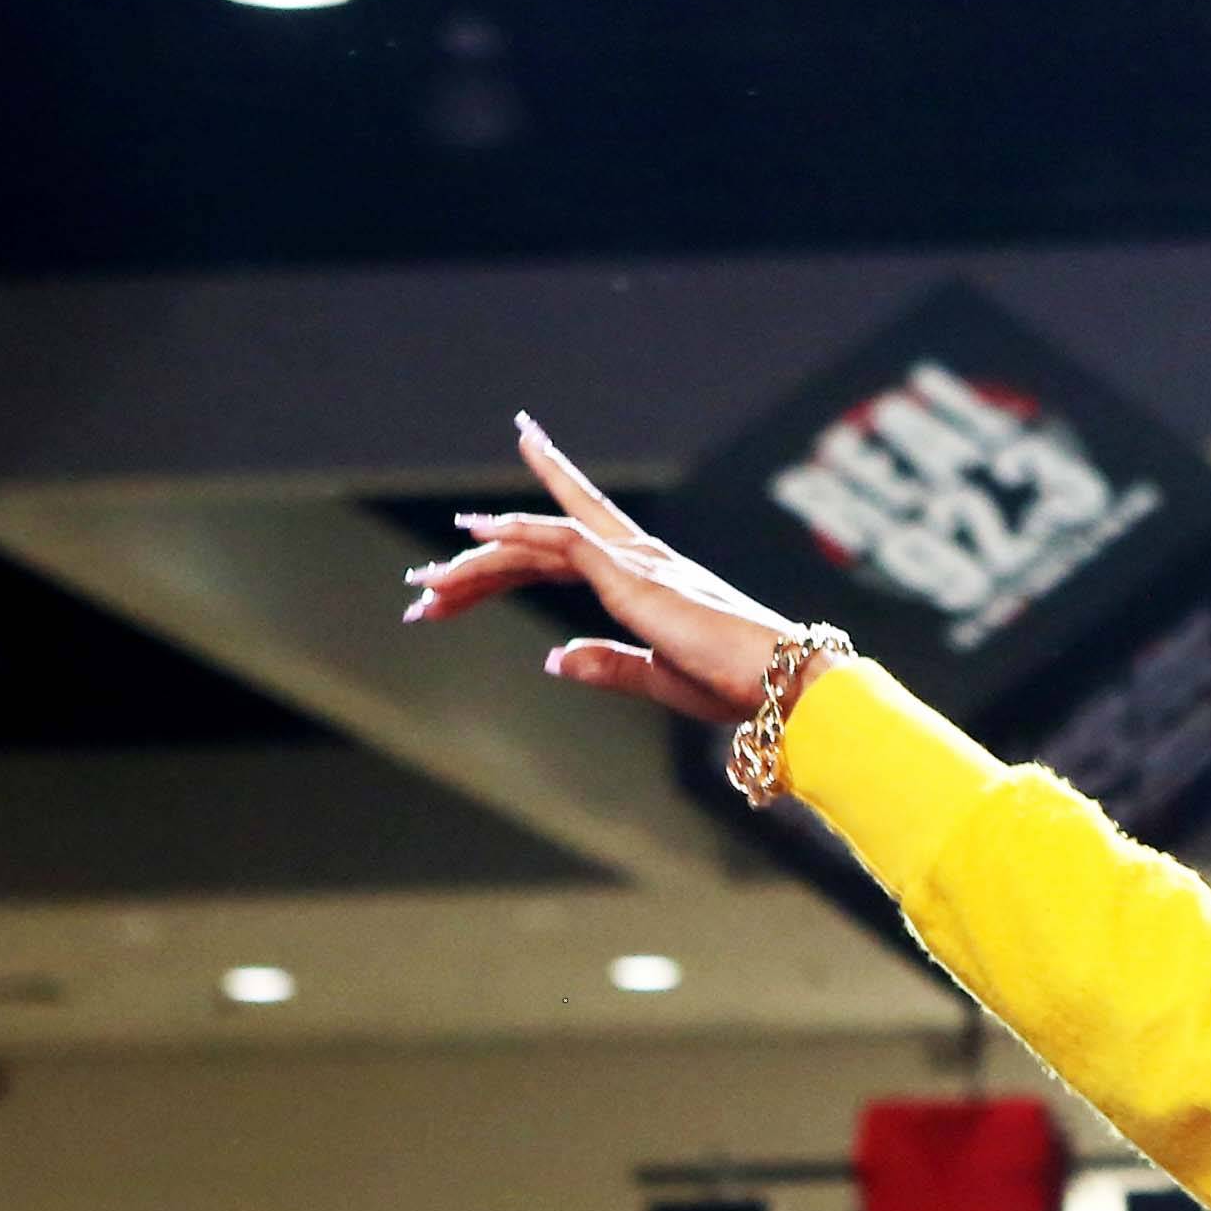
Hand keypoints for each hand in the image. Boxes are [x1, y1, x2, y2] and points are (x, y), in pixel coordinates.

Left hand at [401, 416, 805, 727]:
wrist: (785, 684)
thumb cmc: (740, 686)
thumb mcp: (661, 679)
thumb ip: (609, 665)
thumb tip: (554, 659)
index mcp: (650, 582)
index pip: (571, 545)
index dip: (522, 534)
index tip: (474, 524)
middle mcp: (640, 559)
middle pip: (543, 539)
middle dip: (483, 551)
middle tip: (426, 581)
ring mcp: (636, 563)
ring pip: (539, 542)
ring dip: (479, 560)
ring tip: (429, 582)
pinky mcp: (633, 576)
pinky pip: (560, 542)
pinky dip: (515, 533)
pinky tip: (473, 535)